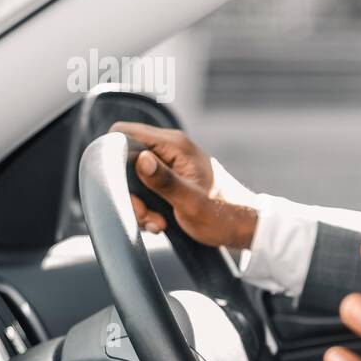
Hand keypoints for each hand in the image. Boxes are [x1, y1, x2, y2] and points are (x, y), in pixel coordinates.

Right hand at [107, 122, 256, 248]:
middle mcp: (170, 148)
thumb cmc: (225, 216)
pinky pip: (145, 189)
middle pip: (124, 159)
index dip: (114, 158)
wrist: (246, 228)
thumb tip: (140, 158)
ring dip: (139, 205)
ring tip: (158, 223)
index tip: (127, 189)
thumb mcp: (192, 203)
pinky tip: (161, 223)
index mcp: (175, 145)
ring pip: (132, 179)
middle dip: (129, 191)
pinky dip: (147, 208)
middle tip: (147, 214)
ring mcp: (170, 164)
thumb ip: (165, 181)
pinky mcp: (170, 179)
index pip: (123, 132)